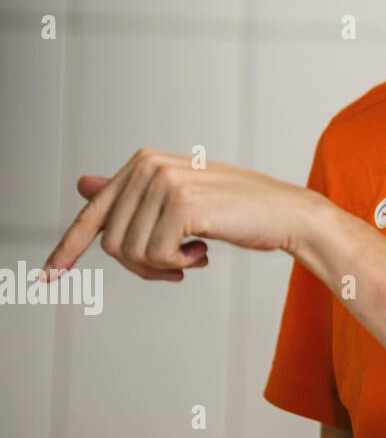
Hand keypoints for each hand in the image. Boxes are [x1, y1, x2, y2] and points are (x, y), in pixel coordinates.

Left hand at [43, 147, 327, 281]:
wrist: (286, 214)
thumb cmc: (237, 210)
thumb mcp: (179, 199)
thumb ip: (130, 194)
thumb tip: (82, 185)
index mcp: (144, 161)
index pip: (94, 214)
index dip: (68, 248)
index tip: (47, 276)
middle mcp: (148, 165)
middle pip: (111, 242)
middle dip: (142, 265)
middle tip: (178, 262)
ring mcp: (164, 181)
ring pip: (131, 253)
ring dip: (162, 267)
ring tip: (194, 254)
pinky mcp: (182, 203)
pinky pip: (156, 256)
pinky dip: (179, 265)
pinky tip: (204, 252)